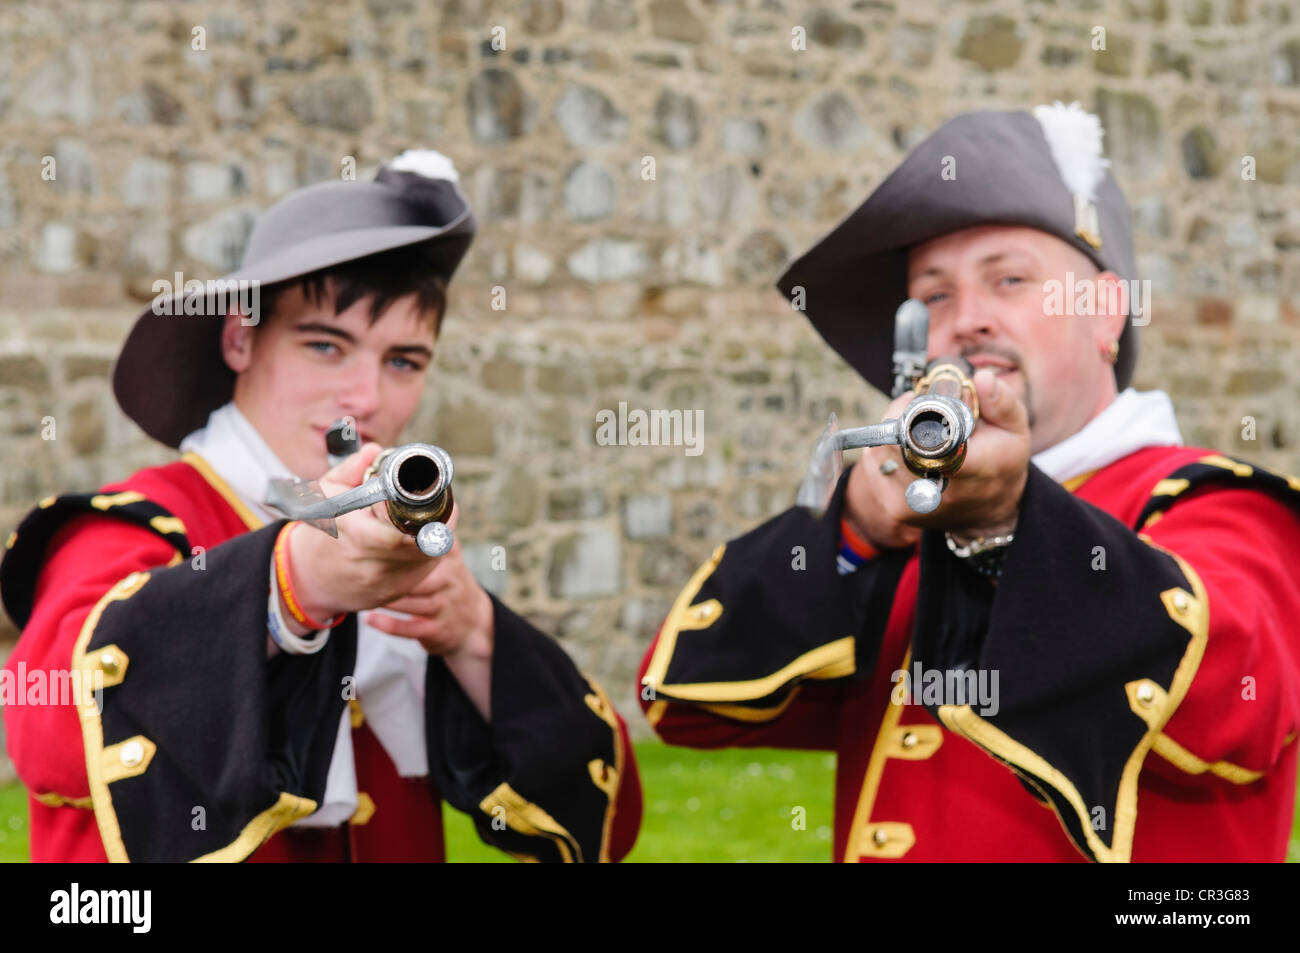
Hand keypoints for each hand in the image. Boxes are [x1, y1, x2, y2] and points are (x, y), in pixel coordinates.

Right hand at [287, 443, 452, 619]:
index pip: (395, 536)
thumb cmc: (320, 532)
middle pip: (418, 546)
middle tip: (441, 505)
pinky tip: (424, 540)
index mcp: (350, 536)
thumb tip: (375, 452)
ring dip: (434, 539)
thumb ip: (350, 470)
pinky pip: (421, 573)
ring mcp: (381, 584)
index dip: (424, 520)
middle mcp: (367, 565)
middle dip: (433, 524)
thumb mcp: (325, 496)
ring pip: (424, 560)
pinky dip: (427, 555)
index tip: (438, 500)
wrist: (308, 579)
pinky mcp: (391, 595)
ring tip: (433, 520)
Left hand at [365, 512, 495, 660]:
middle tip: (359, 564)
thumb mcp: (450, 555)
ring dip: (383, 597)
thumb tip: (404, 502)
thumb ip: (430, 531)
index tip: (381, 537)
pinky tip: (370, 619)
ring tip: (361, 591)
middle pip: (413, 574)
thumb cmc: (451, 582)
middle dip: (386, 571)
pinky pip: (408, 627)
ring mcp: (443, 605)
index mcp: (449, 556)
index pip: (428, 543)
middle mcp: (448, 579)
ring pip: (406, 601)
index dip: (405, 542)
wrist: (473, 622)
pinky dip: (387, 623)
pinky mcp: (436, 629)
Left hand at [843, 368, 1030, 547]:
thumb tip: (981, 378)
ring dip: (891, 436)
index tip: (918, 401)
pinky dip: (886, 452)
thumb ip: (1001, 401)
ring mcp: (912, 504)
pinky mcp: (896, 510)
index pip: (928, 442)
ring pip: (880, 454)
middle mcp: (936, 492)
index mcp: (968, 470)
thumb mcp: (1014, 430)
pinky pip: (876, 468)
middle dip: (900, 420)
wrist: (989, 512)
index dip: (913, 415)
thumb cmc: (1002, 464)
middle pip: (894, 444)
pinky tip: (905, 449)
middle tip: (917, 414)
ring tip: (915, 433)